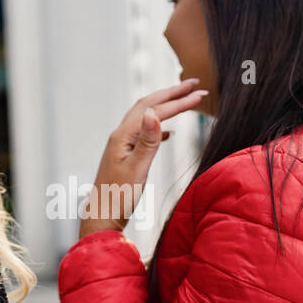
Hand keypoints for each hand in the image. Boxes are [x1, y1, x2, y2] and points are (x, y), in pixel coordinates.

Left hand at [78, 79, 208, 239]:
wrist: (102, 218)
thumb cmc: (118, 198)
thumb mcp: (137, 169)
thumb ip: (147, 141)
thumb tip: (154, 112)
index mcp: (123, 136)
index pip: (155, 110)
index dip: (179, 101)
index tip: (200, 93)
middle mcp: (121, 135)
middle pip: (149, 105)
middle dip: (172, 93)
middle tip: (195, 84)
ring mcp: (122, 144)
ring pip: (146, 116)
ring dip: (166, 106)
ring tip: (184, 100)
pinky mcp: (125, 155)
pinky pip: (144, 132)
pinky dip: (159, 126)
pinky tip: (169, 132)